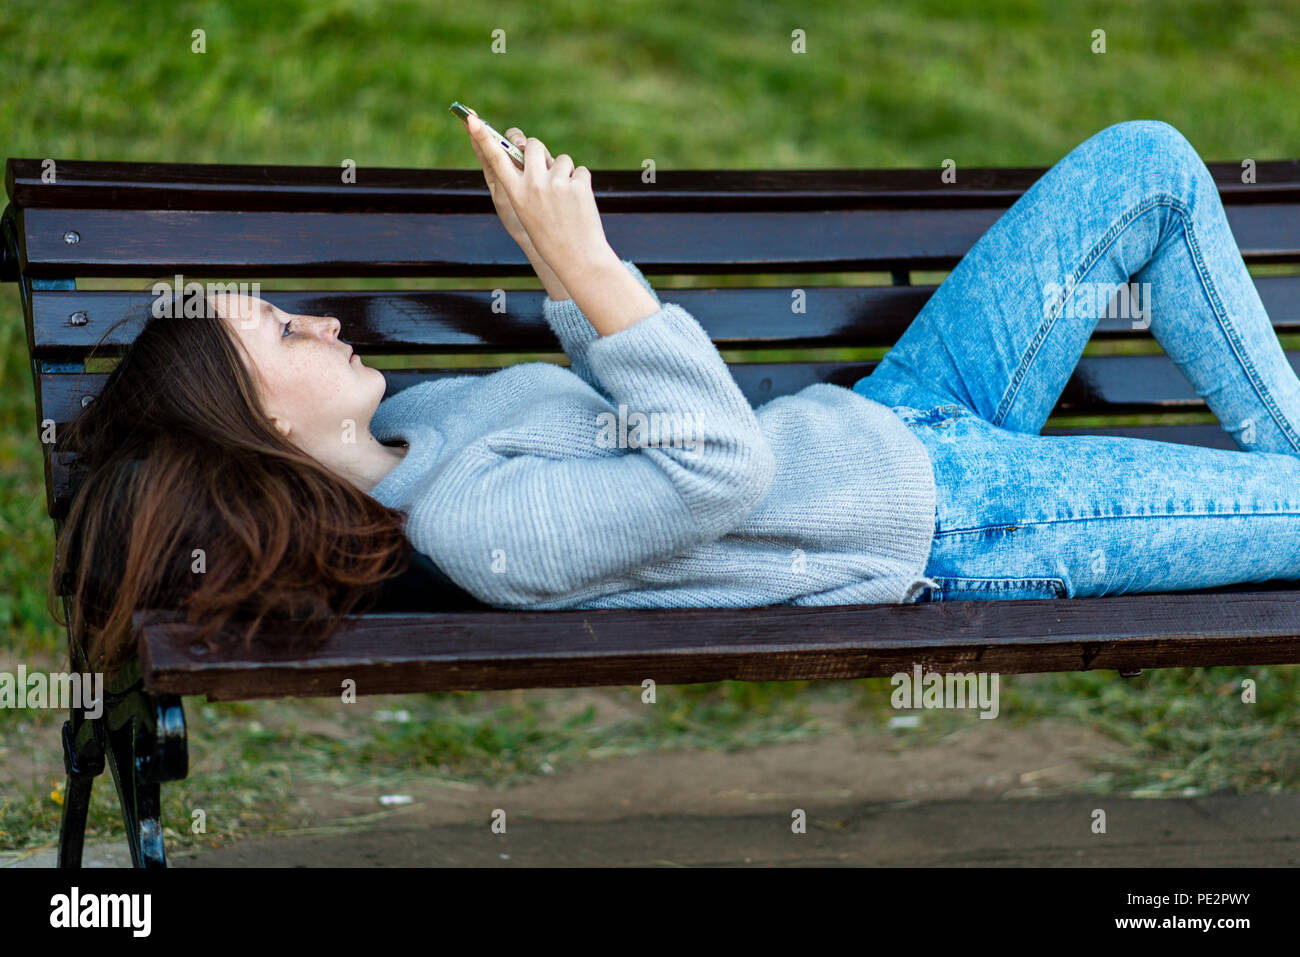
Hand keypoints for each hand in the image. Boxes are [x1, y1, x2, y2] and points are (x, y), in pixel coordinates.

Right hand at [464, 110, 611, 278]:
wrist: (578, 259)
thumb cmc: (550, 237)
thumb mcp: (527, 212)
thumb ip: (526, 183)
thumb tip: (533, 155)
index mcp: (515, 194)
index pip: (494, 159)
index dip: (483, 138)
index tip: (471, 118)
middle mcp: (533, 185)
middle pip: (533, 145)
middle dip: (539, 151)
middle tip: (545, 167)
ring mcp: (556, 183)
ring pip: (561, 159)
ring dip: (564, 172)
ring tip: (565, 199)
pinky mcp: (578, 184)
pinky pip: (580, 171)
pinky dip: (581, 183)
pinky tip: (580, 203)